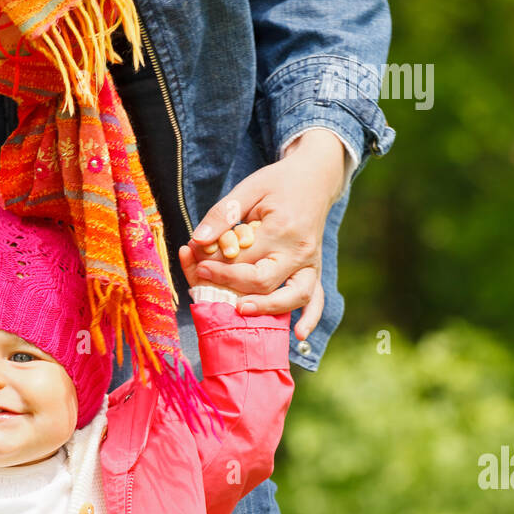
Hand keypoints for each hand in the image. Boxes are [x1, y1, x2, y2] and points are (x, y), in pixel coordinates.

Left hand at [183, 129, 347, 341]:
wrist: (316, 178)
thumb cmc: (278, 183)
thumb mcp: (249, 188)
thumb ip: (224, 213)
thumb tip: (198, 240)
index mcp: (283, 228)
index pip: (244, 258)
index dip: (217, 264)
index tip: (196, 261)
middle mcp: (300, 250)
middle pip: (264, 281)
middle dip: (232, 285)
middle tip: (204, 281)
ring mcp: (311, 263)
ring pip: (293, 296)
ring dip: (267, 308)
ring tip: (241, 310)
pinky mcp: (315, 270)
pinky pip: (316, 298)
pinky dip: (310, 318)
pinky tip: (299, 335)